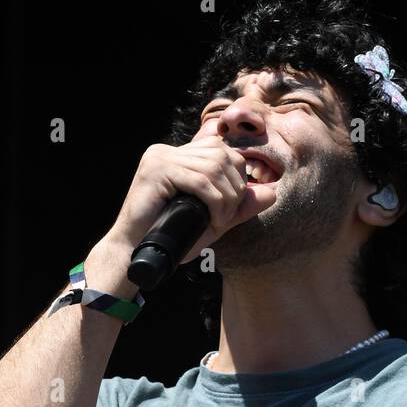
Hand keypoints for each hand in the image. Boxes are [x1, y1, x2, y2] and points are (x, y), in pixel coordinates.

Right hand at [104, 125, 276, 266]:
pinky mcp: (156, 169)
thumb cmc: (170, 240)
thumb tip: (272, 193)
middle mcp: (167, 151)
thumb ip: (239, 207)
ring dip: (225, 200)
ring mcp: (159, 157)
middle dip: (234, 189)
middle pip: (223, 155)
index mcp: (177, 156)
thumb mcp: (212, 221)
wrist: (134, 255)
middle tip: (225, 220)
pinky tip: (211, 222)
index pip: (222, 151)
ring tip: (217, 224)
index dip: (236, 179)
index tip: (228, 212)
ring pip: (214, 168)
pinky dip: (214, 203)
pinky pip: (200, 180)